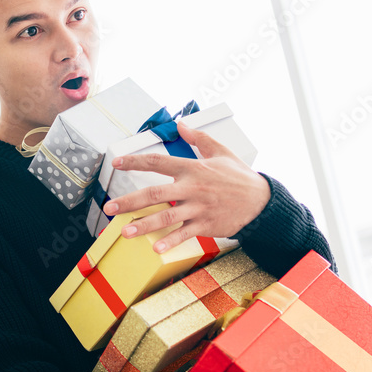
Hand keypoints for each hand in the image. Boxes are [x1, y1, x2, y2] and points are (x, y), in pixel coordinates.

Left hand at [101, 121, 269, 252]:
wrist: (261, 201)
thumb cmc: (239, 176)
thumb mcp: (221, 151)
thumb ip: (198, 138)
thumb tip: (181, 123)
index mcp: (193, 168)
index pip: (158, 162)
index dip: (136, 162)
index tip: (117, 163)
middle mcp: (192, 188)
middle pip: (155, 194)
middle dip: (130, 201)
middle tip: (110, 207)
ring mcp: (198, 209)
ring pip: (166, 217)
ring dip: (143, 225)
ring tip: (124, 232)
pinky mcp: (205, 225)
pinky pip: (184, 235)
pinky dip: (169, 241)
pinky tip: (154, 247)